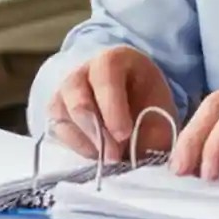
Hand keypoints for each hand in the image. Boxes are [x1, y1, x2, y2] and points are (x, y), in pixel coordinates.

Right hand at [47, 45, 176, 162]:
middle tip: (114, 156)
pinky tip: (96, 154)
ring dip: (83, 140)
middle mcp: (85, 70)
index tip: (124, 134)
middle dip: (95, 129)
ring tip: (106, 158)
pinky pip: (57, 129)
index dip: (112, 106)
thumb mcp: (161, 114)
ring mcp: (67, 90)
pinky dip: (76, 146)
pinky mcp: (58, 112)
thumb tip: (133, 151)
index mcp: (115, 59)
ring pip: (61, 111)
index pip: (105, 74)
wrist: (138, 112)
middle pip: (76, 93)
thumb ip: (150, 130)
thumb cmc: (150, 108)